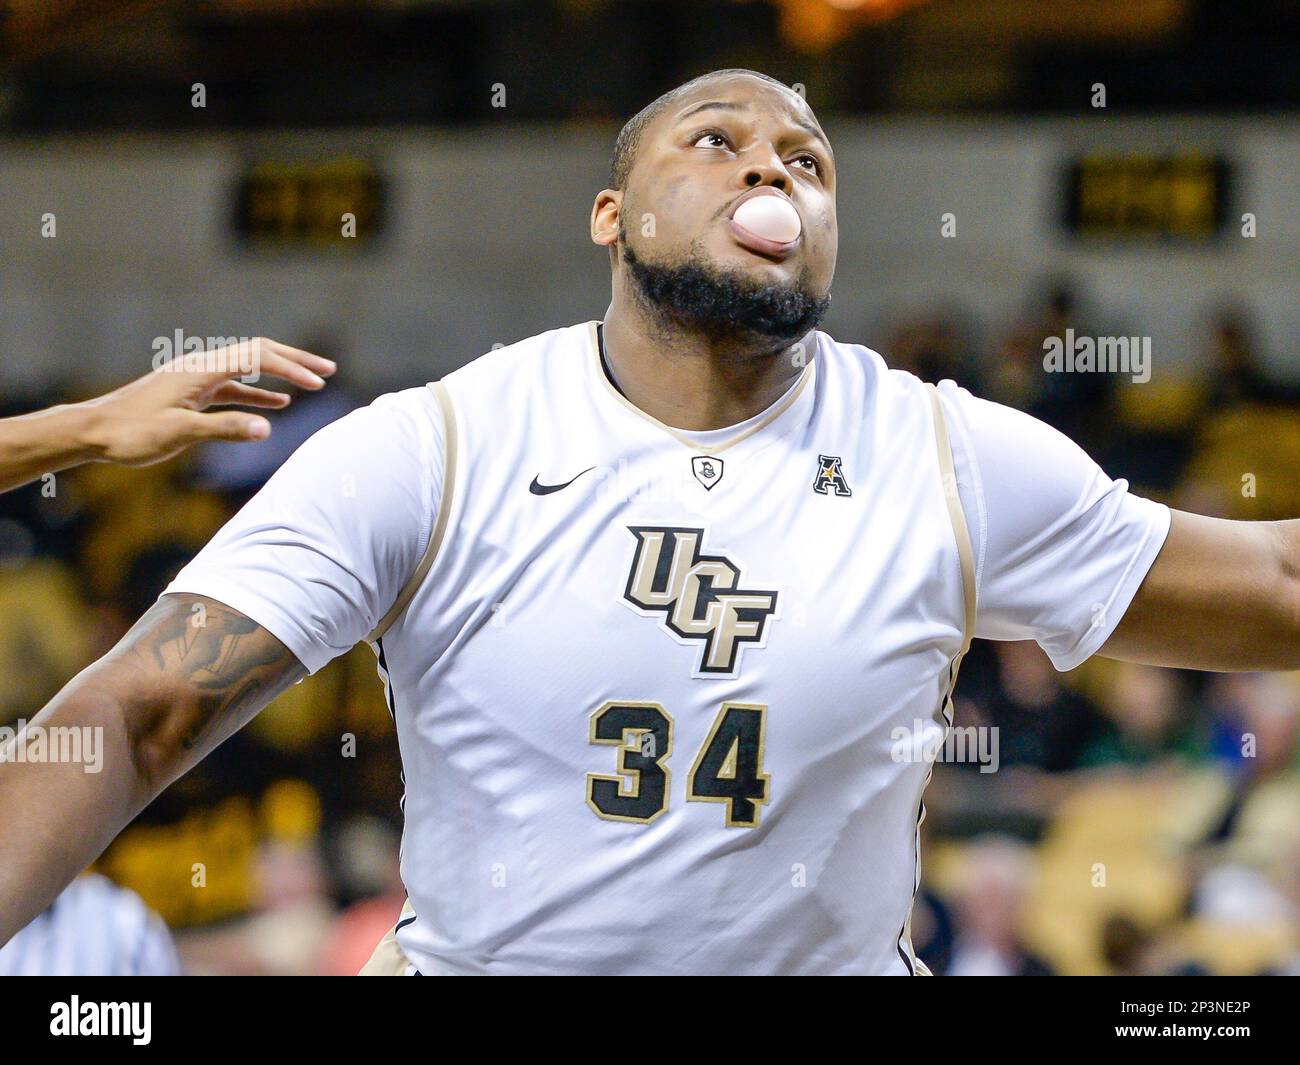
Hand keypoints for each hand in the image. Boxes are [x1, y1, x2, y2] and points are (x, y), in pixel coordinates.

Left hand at [77, 338, 336, 465]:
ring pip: (248, 368)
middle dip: (294, 361)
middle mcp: (201, 366)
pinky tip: (276, 406)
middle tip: (328, 371)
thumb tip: (270, 427)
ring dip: (280, 375)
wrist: (90, 431)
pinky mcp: (191, 393)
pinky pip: (234, 388)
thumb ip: (226, 428)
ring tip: (313, 383)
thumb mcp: (180, 433)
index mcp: (201, 369)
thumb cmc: (131, 433)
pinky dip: (258, 393)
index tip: (319, 384)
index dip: (291, 369)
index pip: (257, 358)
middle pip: (257, 352)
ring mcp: (196, 378)